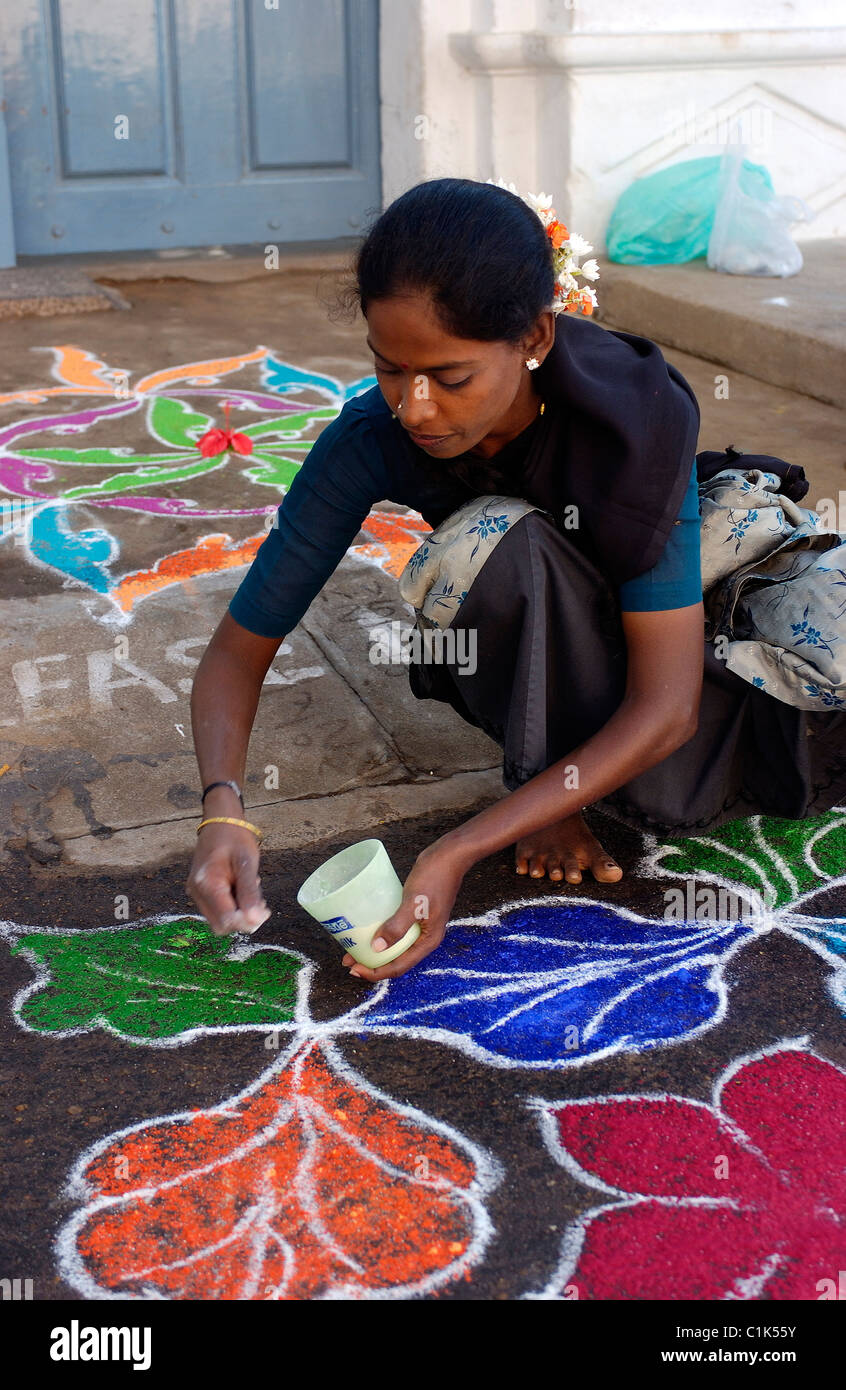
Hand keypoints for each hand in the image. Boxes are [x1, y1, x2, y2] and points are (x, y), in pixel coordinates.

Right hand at [186, 823, 270, 935]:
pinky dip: (232, 907)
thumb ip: (250, 893)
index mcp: (207, 883)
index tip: (263, 909)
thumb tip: (255, 920)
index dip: (246, 921)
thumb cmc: (235, 839)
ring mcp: (196, 893)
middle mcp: (197, 892)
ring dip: (238, 913)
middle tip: (259, 900)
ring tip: (249, 890)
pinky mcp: (200, 892)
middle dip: (243, 919)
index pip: (226, 920)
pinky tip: (241, 890)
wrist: (220, 823)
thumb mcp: (247, 863)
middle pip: (221, 925)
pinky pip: (217, 910)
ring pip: (219, 920)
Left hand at [341, 843, 465, 981]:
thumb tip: (377, 948)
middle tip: (348, 962)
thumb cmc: (435, 877)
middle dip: (372, 964)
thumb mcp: (414, 903)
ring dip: (374, 949)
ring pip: (394, 944)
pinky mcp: (414, 912)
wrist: (449, 855)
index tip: (354, 969)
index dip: (376, 972)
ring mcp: (420, 925)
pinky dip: (381, 932)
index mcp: (428, 941)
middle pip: (396, 959)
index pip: (399, 966)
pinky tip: (368, 926)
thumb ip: (397, 926)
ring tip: (354, 948)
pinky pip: (395, 929)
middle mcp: (424, 937)